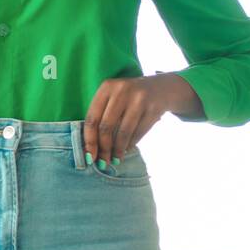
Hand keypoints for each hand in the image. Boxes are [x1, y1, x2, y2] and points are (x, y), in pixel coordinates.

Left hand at [82, 73, 198, 167]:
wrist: (160, 88)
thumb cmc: (128, 98)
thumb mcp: (113, 98)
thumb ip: (101, 116)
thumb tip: (90, 148)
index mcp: (106, 87)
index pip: (92, 118)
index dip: (89, 140)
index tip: (88, 156)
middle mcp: (121, 91)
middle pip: (106, 126)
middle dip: (103, 148)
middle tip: (102, 162)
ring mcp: (139, 99)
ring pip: (124, 132)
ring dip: (118, 149)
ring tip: (115, 159)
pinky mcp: (153, 108)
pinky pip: (139, 132)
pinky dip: (131, 144)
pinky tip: (126, 149)